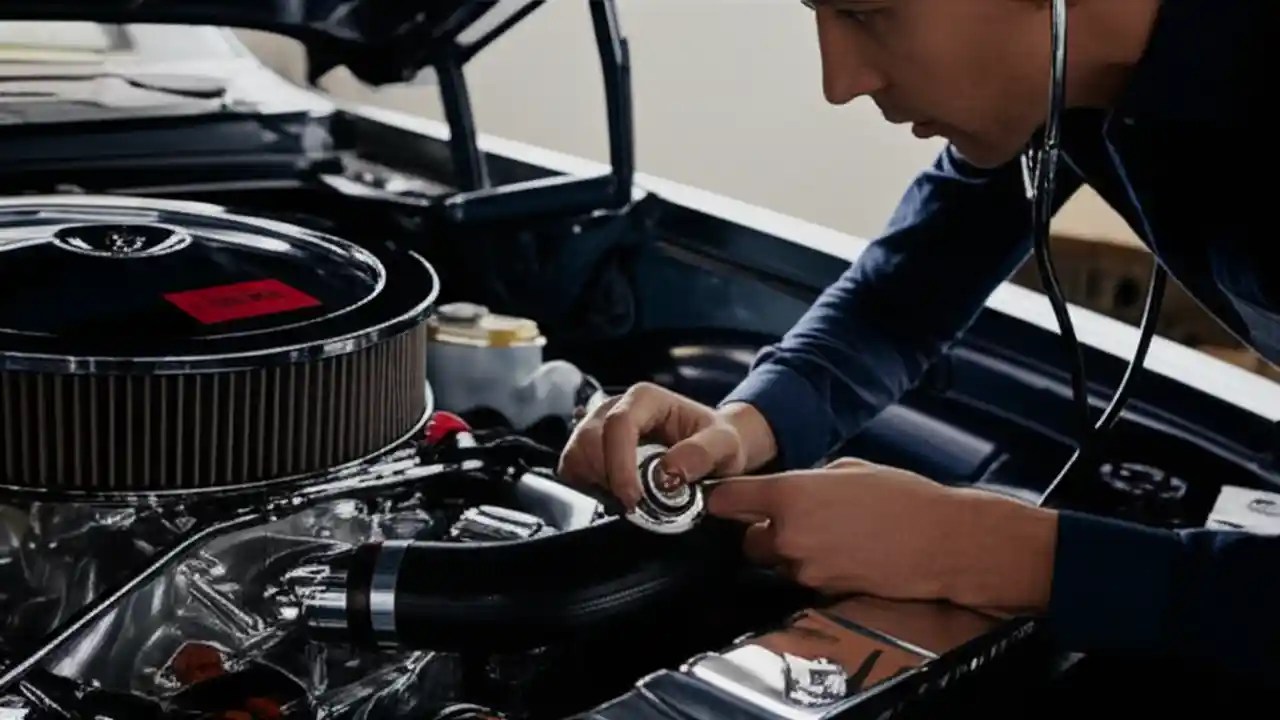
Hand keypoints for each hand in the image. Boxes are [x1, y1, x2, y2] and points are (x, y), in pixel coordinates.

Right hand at [557, 383, 774, 508]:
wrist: (713, 448)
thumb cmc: (718, 442)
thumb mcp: (725, 446)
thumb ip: (701, 455)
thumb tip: (666, 474)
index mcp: (645, 398)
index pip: (617, 424)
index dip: (619, 464)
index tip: (633, 499)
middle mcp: (614, 407)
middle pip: (587, 441)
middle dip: (607, 478)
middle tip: (634, 503)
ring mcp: (598, 428)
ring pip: (574, 456)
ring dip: (595, 485)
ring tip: (627, 499)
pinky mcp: (591, 450)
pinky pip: (572, 470)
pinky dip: (588, 489)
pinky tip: (615, 496)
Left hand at [706, 458, 1057, 611]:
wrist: (942, 542)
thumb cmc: (904, 500)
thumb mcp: (848, 469)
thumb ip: (808, 480)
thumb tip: (789, 488)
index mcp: (790, 496)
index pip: (725, 500)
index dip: (721, 498)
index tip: (722, 497)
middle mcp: (789, 536)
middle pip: (746, 539)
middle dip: (761, 530)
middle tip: (792, 517)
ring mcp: (805, 568)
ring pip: (776, 561)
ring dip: (790, 550)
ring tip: (830, 534)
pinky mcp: (822, 591)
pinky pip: (803, 577)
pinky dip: (814, 565)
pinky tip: (843, 551)